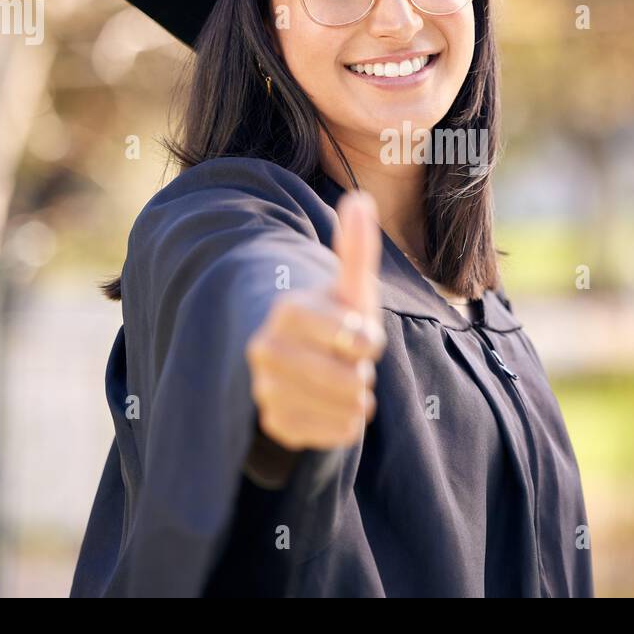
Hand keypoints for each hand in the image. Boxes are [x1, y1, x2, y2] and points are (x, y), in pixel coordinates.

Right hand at [246, 190, 386, 450]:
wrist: (305, 361)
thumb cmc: (336, 320)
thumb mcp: (350, 287)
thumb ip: (357, 248)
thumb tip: (359, 199)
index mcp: (286, 311)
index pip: (351, 336)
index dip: (368, 340)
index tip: (362, 336)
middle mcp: (265, 350)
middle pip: (347, 378)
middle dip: (362, 372)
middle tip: (350, 363)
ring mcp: (264, 389)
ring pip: (344, 407)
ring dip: (357, 398)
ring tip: (342, 381)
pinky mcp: (273, 424)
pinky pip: (334, 434)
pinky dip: (347, 424)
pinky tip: (336, 407)